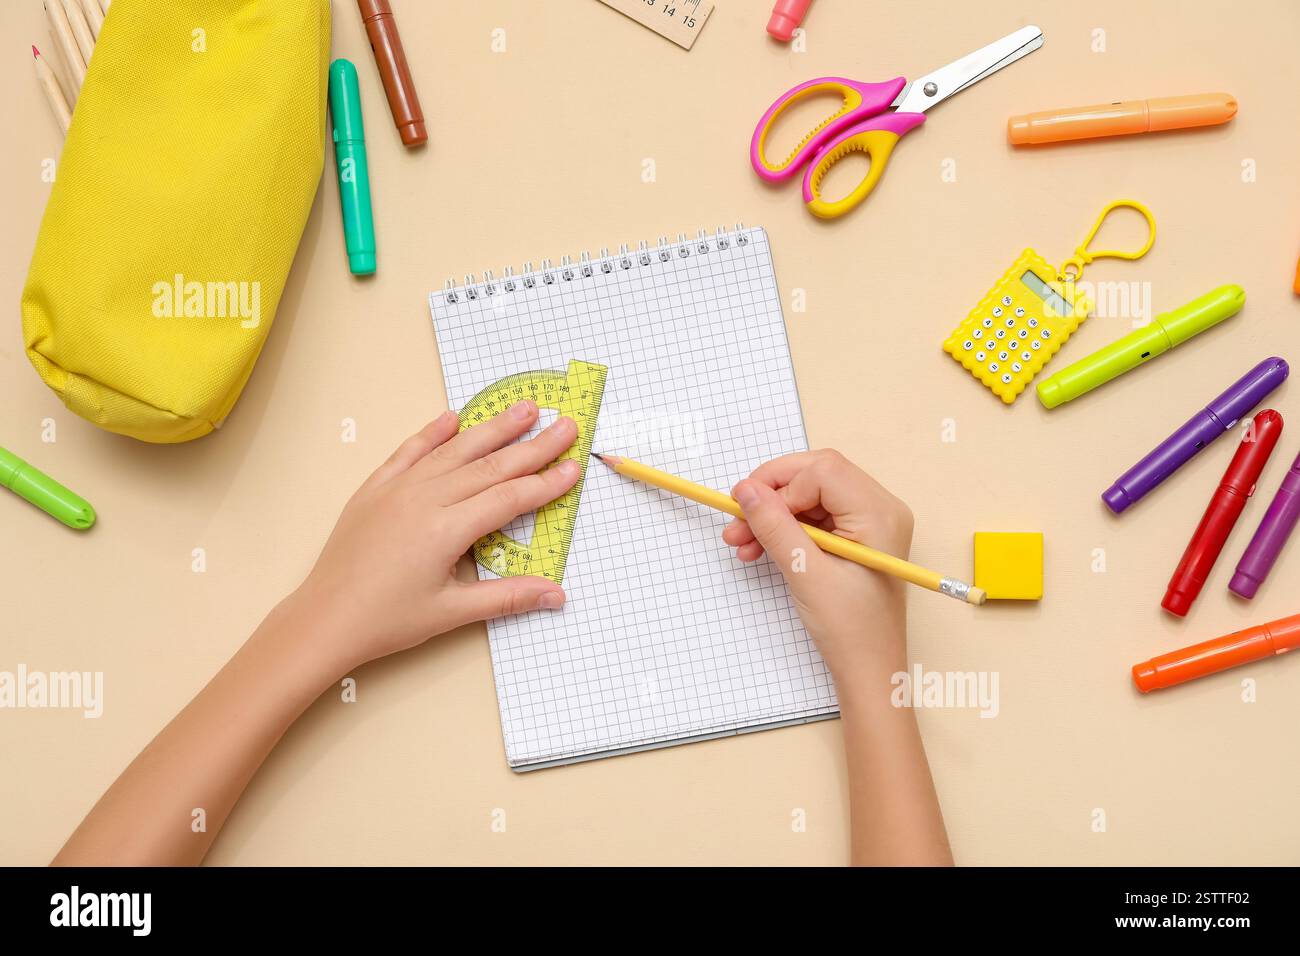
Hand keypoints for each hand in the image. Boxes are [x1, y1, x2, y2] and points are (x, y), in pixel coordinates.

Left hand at [290, 401, 579, 672]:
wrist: (324, 618)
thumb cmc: (386, 620)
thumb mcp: (451, 612)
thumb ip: (507, 597)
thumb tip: (556, 594)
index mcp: (446, 530)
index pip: (509, 499)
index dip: (545, 484)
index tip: (573, 468)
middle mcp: (424, 499)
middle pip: (490, 466)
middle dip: (532, 446)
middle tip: (565, 425)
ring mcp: (398, 489)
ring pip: (454, 450)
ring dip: (492, 428)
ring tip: (524, 409)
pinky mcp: (375, 489)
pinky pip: (409, 452)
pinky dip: (432, 433)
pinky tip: (452, 418)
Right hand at [721, 450, 913, 680]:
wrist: (869, 670)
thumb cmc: (851, 630)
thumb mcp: (805, 573)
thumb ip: (774, 525)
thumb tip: (745, 489)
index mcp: (880, 514)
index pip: (822, 471)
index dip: (779, 485)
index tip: (746, 510)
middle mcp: (880, 509)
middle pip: (816, 476)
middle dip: (772, 496)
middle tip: (736, 520)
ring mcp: (869, 522)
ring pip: (810, 496)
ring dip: (773, 514)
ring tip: (740, 541)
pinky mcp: (855, 537)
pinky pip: (814, 516)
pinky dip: (785, 528)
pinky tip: (758, 548)